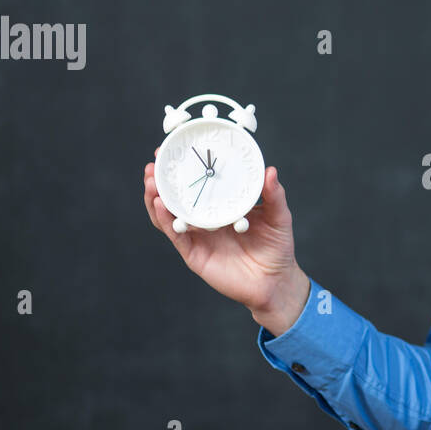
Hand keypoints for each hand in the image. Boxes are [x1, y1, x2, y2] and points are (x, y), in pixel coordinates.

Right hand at [145, 148, 310, 333]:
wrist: (276, 282)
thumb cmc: (277, 247)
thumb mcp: (279, 216)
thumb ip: (274, 195)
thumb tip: (270, 170)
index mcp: (221, 206)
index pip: (199, 183)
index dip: (186, 167)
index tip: (175, 147)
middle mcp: (205, 219)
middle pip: (176, 197)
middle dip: (162, 179)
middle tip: (155, 162)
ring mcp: (198, 237)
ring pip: (169, 215)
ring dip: (157, 197)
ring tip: (151, 179)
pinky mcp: (194, 254)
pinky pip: (176, 235)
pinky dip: (166, 220)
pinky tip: (160, 204)